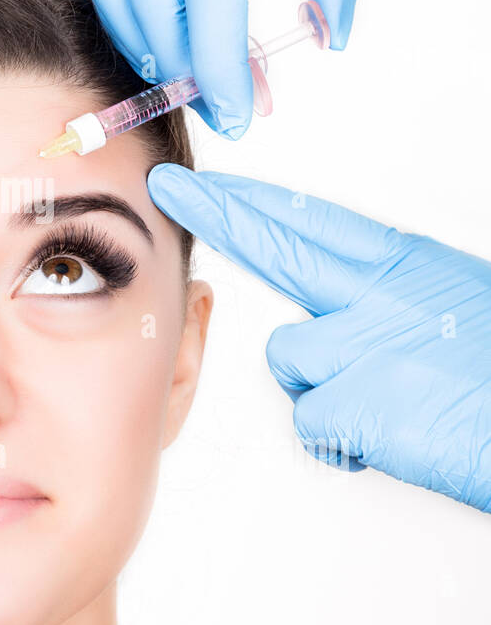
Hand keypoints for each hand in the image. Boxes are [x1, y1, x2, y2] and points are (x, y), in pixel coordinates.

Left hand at [146, 164, 490, 512]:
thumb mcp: (453, 313)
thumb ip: (388, 304)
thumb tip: (340, 316)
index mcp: (408, 267)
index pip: (314, 221)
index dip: (254, 201)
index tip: (210, 183)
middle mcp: (380, 295)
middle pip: (278, 249)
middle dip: (220, 215)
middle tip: (171, 188)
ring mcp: (363, 346)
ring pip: (289, 359)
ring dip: (322, 388)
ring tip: (388, 403)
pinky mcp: (353, 403)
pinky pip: (312, 422)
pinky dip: (343, 441)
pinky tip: (392, 437)